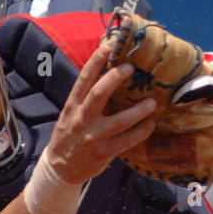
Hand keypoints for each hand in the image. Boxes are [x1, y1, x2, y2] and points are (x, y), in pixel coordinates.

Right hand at [43, 42, 155, 185]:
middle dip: (115, 78)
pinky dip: (140, 132)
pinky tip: (150, 125)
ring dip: (138, 110)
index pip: (84, 79)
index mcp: (73, 105)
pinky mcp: (103, 152)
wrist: (60, 168)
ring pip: (119, 121)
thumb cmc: (70, 134)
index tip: (109, 45)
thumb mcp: (71, 113)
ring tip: (152, 102)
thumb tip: (109, 72)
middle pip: (98, 94)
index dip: (96, 60)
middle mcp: (82, 119)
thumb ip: (86, 97)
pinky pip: (126, 141)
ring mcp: (93, 136)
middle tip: (131, 68)